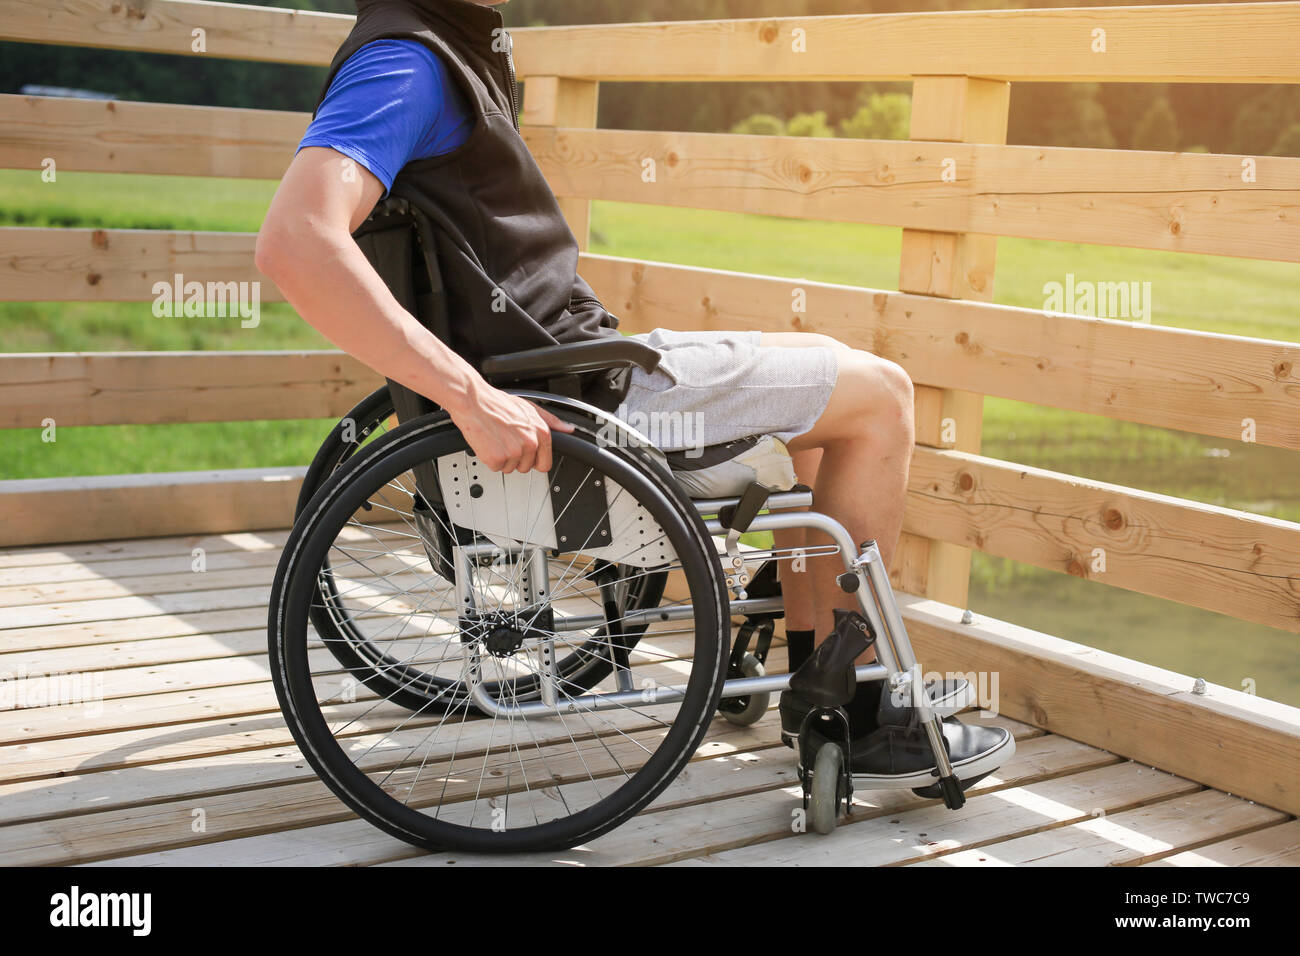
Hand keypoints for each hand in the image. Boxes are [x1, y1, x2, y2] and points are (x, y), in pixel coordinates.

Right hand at [449, 382, 574, 473]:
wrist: (473, 401)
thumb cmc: (498, 404)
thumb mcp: (530, 407)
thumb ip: (551, 421)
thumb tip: (568, 428)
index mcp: (541, 433)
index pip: (545, 463)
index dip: (534, 460)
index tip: (526, 455)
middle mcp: (530, 444)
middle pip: (526, 467)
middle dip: (516, 459)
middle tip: (506, 441)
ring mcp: (514, 452)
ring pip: (510, 468)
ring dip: (503, 458)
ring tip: (497, 440)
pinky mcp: (497, 458)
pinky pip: (496, 468)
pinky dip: (490, 459)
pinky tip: (489, 444)